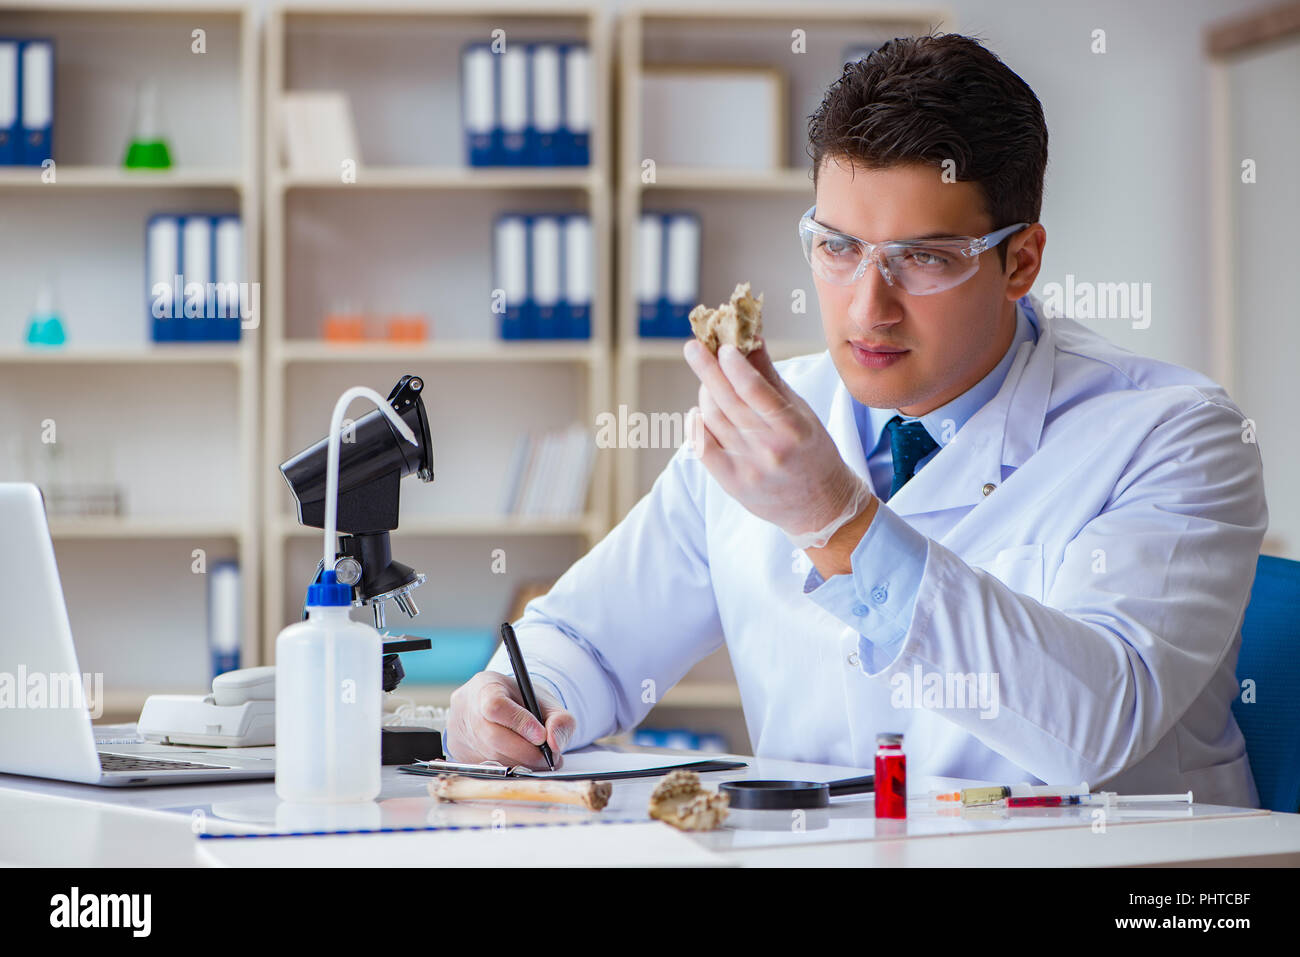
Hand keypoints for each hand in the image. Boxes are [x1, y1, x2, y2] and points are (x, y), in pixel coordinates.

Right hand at [446, 671, 573, 768]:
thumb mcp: (546, 702)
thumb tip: (555, 744)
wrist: (505, 708)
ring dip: (520, 764)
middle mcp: (466, 709)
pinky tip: (522, 762)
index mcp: (485, 685)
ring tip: (539, 759)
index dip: (520, 723)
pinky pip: (486, 768)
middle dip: (526, 752)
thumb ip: (559, 720)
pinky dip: (509, 769)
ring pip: (490, 758)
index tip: (541, 736)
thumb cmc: (525, 704)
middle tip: (548, 757)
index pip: (496, 706)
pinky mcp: (460, 754)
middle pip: (493, 737)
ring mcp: (458, 733)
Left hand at [683, 338, 874, 547]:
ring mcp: (748, 468)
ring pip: (713, 419)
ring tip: (709, 384)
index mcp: (792, 427)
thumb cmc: (812, 452)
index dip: (733, 364)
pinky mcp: (732, 483)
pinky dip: (696, 425)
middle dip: (706, 369)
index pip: (754, 388)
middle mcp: (769, 448)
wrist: (820, 507)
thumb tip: (751, 339)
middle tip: (692, 348)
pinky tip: (698, 412)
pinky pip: (702, 447)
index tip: (722, 346)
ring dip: (705, 395)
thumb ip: (771, 378)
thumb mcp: (801, 412)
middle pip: (727, 400)